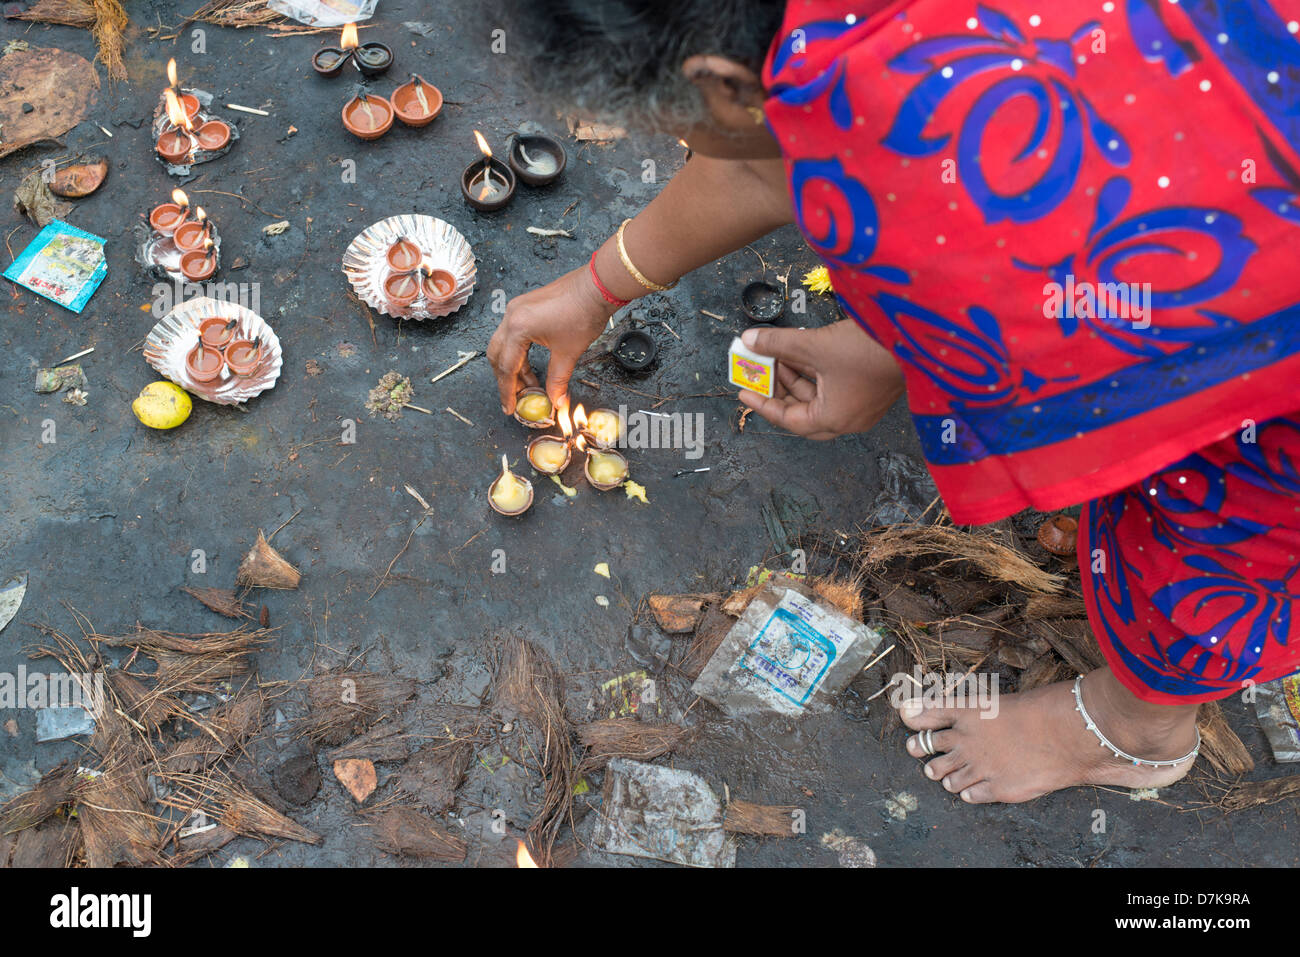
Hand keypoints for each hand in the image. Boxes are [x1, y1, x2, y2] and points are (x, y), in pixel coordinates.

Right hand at [487, 264, 617, 413]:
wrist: (596, 287)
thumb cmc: (583, 314)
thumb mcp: (568, 353)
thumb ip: (558, 380)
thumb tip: (556, 401)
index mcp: (517, 328)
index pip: (506, 367)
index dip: (508, 391)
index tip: (510, 408)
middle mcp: (511, 316)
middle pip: (497, 355)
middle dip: (506, 379)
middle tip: (517, 398)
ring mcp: (516, 309)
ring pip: (503, 344)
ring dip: (513, 366)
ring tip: (529, 384)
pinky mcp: (525, 306)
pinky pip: (513, 333)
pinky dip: (519, 352)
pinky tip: (531, 365)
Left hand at [738, 320, 904, 438]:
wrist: (918, 335)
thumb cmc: (869, 349)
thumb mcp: (814, 346)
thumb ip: (778, 344)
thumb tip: (750, 341)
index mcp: (833, 419)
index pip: (787, 419)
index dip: (763, 403)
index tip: (744, 392)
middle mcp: (849, 419)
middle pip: (803, 412)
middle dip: (780, 391)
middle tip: (763, 373)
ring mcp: (863, 406)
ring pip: (820, 397)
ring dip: (799, 378)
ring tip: (781, 354)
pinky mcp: (872, 390)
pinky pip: (835, 388)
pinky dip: (818, 374)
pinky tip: (805, 353)